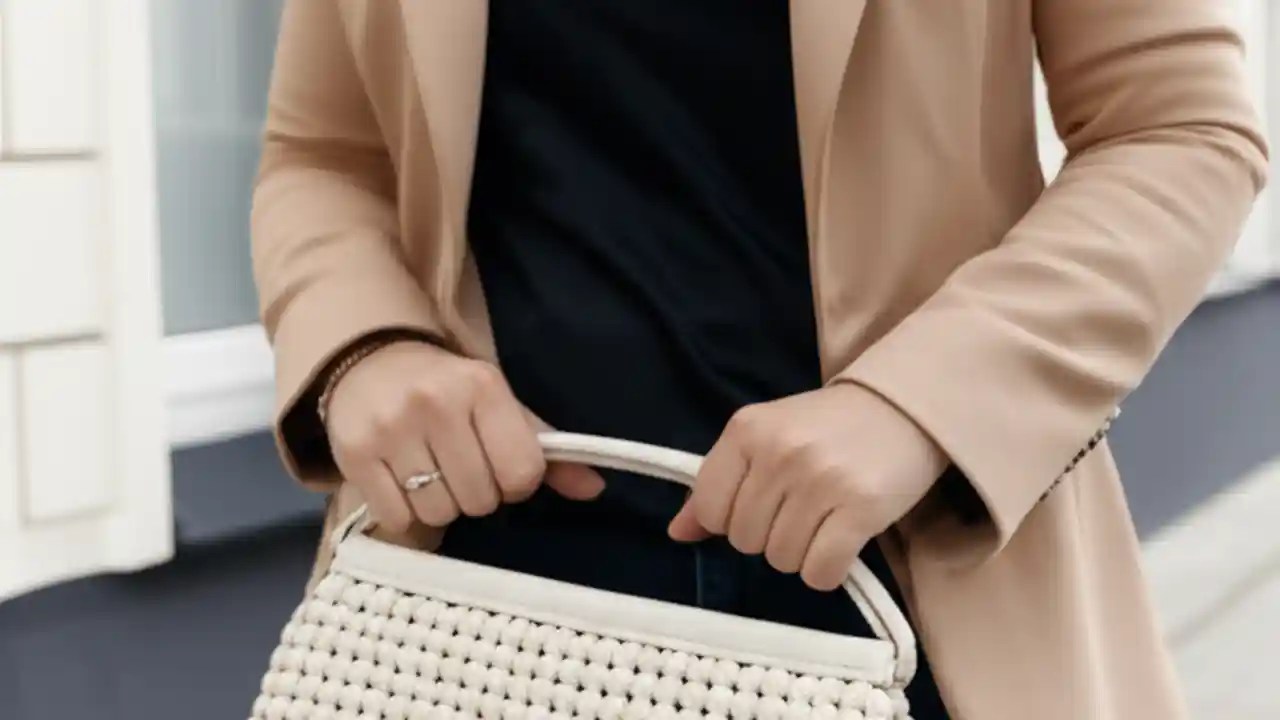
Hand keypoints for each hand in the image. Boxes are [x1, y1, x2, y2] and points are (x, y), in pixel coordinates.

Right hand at [324, 340, 603, 532]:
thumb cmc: (448, 389)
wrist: (368, 360)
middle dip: (477, 495)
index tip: (500, 468)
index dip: (516, 483)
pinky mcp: (355, 455)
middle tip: (461, 470)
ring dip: (441, 506)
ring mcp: (391, 430)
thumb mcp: (500, 406)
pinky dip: (405, 513)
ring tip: (431, 475)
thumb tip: (594, 489)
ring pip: (438, 512)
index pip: (522, 472)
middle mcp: (437, 405)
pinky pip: (397, 518)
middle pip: (479, 499)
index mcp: (483, 388)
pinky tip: (402, 483)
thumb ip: (545, 449)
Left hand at [668, 382, 947, 590]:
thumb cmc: (826, 427)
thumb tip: (677, 534)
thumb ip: (718, 484)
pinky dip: (828, 571)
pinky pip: (821, 573)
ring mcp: (820, 480)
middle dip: (769, 536)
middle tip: (802, 509)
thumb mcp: (764, 439)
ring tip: (824, 520)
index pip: (710, 509)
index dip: (731, 520)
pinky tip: (841, 543)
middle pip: (745, 540)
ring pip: (782, 560)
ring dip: (800, 554)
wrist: (903, 408)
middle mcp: (779, 453)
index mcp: (746, 430)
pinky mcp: (861, 508)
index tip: (762, 504)